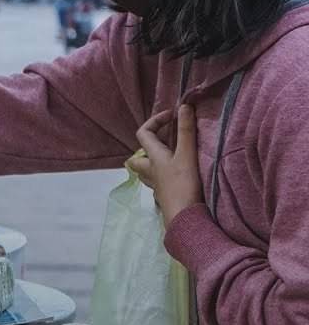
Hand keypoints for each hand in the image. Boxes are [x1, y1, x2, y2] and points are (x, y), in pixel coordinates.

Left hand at [129, 105, 203, 223]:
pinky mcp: (164, 196)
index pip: (143, 133)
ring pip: (146, 171)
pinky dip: (164, 176)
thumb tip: (184, 106)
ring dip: (154, 162)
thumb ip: (186, 131)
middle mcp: (150, 171)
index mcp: (153, 157)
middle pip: (137, 157)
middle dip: (147, 147)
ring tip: (171, 157)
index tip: (172, 116)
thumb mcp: (187, 155)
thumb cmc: (183, 185)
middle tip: (166, 142)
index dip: (155, 121)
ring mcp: (156, 185)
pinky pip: (158, 182)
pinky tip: (177, 177)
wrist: (184, 218)